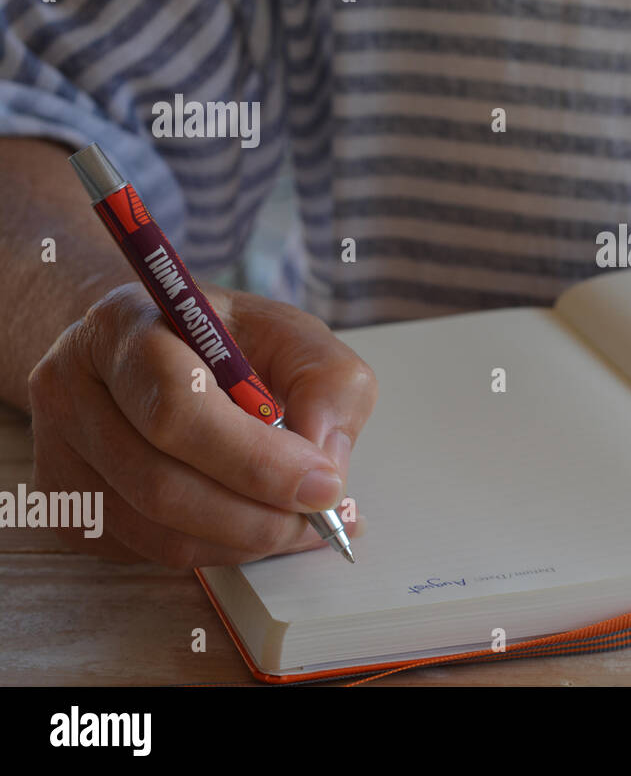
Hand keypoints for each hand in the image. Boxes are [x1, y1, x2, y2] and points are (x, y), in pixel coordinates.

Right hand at [27, 281, 376, 566]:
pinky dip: (215, 549)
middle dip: (257, 514)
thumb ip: (327, 385)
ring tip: (296, 522)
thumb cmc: (228, 344)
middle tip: (318, 517)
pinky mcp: (66, 503)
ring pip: (155, 530)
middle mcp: (71, 387)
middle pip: (160, 482)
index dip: (256, 458)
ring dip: (242, 540)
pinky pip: (147, 551)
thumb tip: (324, 466)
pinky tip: (252, 523)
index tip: (323, 485)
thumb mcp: (293, 336)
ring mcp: (58, 451)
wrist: (154, 356)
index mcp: (126, 325)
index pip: (178, 406)